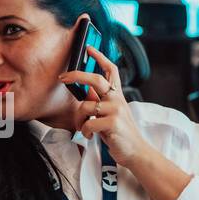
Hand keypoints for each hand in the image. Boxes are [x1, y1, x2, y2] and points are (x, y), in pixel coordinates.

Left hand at [59, 46, 147, 167]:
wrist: (135, 151)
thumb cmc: (119, 133)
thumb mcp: (110, 114)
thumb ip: (100, 102)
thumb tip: (85, 92)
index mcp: (117, 95)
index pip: (111, 70)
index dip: (100, 57)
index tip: (89, 48)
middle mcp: (117, 99)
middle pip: (95, 79)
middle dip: (77, 75)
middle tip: (63, 78)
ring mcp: (116, 110)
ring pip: (86, 106)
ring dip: (79, 120)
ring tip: (84, 128)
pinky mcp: (113, 123)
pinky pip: (88, 123)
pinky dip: (85, 131)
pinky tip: (90, 136)